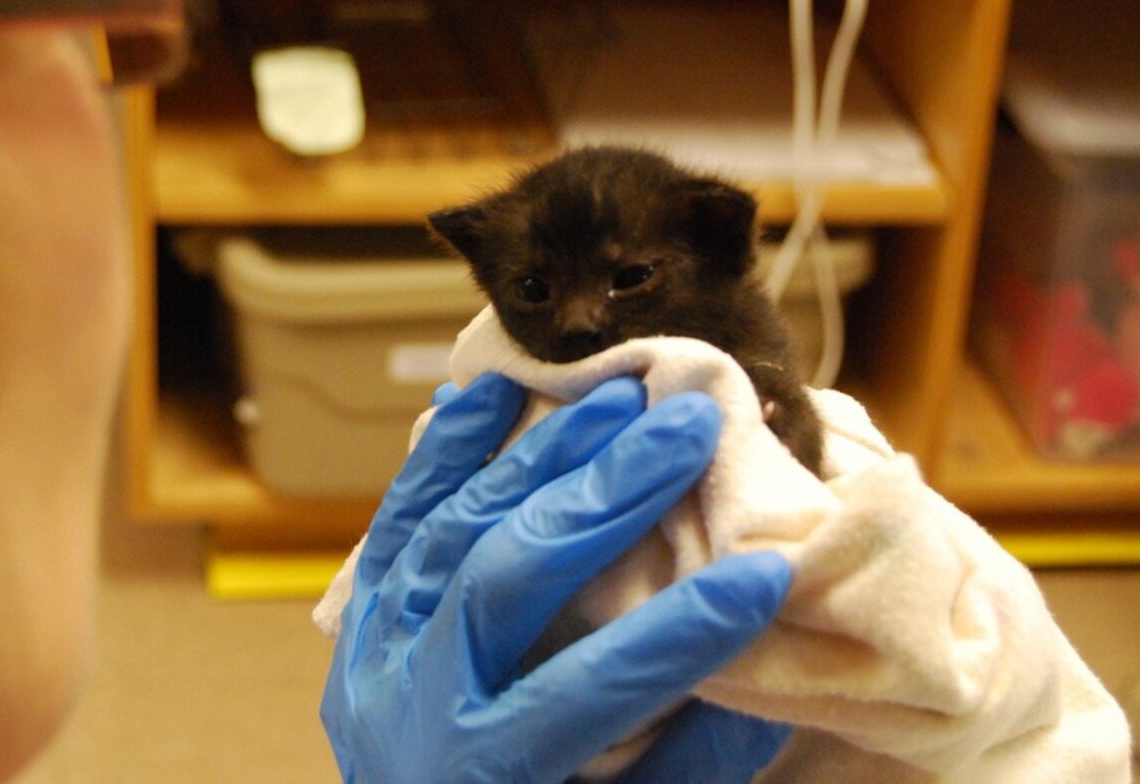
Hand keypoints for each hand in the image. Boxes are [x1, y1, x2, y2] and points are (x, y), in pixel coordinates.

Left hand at [320, 373, 792, 783]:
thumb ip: (689, 756)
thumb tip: (776, 652)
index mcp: (481, 770)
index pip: (589, 688)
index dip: (681, 631)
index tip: (767, 573)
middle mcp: (410, 700)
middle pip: (507, 577)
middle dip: (605, 495)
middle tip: (684, 428)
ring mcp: (375, 649)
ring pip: (453, 531)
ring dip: (540, 455)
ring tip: (617, 401)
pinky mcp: (364, 615)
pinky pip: (399, 521)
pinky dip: (445, 454)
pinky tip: (490, 394)